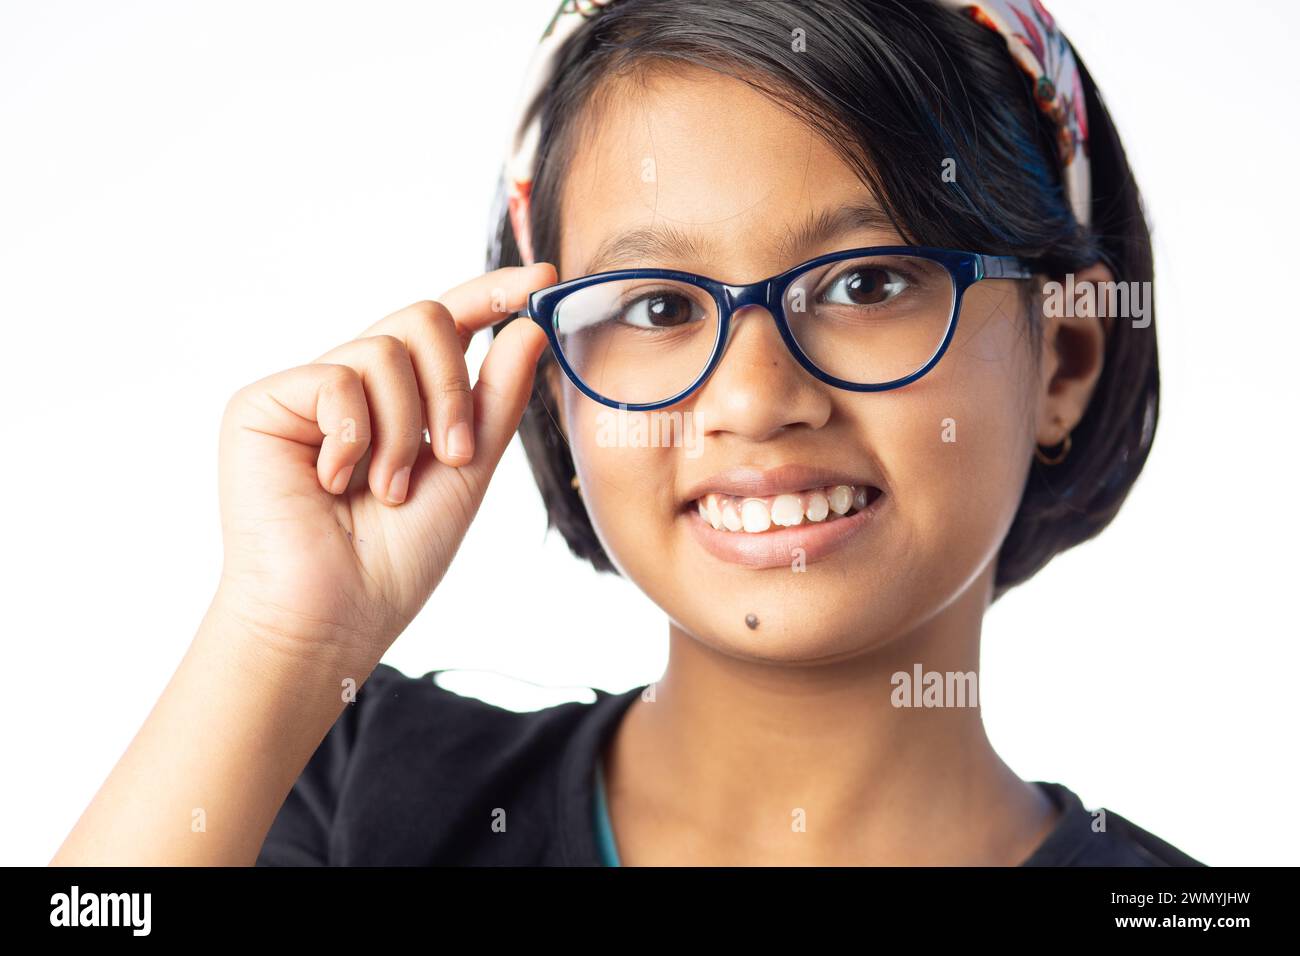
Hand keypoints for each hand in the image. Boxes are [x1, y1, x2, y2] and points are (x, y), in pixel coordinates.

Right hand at [211, 263, 556, 663]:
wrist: (335, 616)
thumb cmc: (396, 559)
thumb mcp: (467, 472)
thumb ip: (495, 400)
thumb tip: (528, 327)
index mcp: (402, 399)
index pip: (449, 325)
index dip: (493, 295)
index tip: (545, 280)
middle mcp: (354, 384)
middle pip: (423, 319)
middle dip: (453, 388)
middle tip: (453, 456)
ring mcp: (307, 391)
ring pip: (386, 348)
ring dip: (404, 430)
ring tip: (385, 490)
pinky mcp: (262, 402)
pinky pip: (337, 376)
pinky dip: (354, 436)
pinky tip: (333, 483)